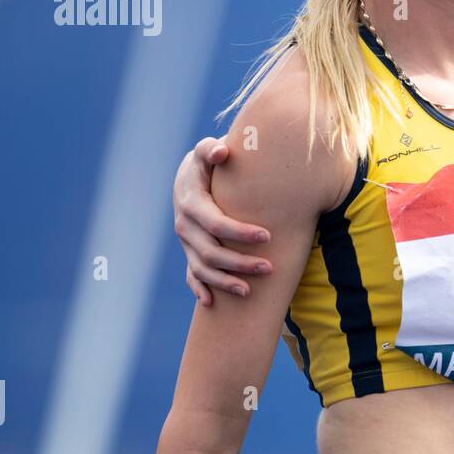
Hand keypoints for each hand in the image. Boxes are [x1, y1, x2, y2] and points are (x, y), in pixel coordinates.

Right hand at [173, 136, 273, 305]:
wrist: (190, 176)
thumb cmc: (207, 163)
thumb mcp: (206, 151)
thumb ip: (211, 149)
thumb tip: (222, 152)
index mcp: (191, 203)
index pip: (216, 224)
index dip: (240, 233)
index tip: (267, 235)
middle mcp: (185, 226)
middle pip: (210, 253)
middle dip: (239, 263)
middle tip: (269, 268)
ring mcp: (186, 242)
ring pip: (202, 269)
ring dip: (224, 282)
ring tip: (249, 292)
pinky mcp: (189, 251)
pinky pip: (191, 275)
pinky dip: (199, 290)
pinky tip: (211, 304)